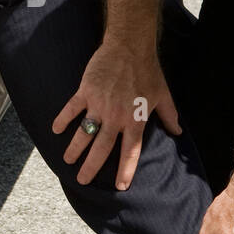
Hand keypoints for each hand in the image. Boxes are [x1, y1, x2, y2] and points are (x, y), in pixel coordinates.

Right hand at [51, 37, 181, 189]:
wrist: (130, 46)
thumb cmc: (148, 71)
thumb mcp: (163, 95)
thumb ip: (169, 116)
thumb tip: (178, 132)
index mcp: (135, 121)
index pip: (130, 152)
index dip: (125, 170)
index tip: (120, 186)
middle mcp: (116, 117)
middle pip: (101, 149)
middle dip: (91, 167)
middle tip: (83, 180)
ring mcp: (99, 105)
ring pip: (84, 133)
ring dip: (75, 149)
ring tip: (67, 161)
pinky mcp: (86, 91)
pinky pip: (71, 109)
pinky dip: (62, 120)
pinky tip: (56, 130)